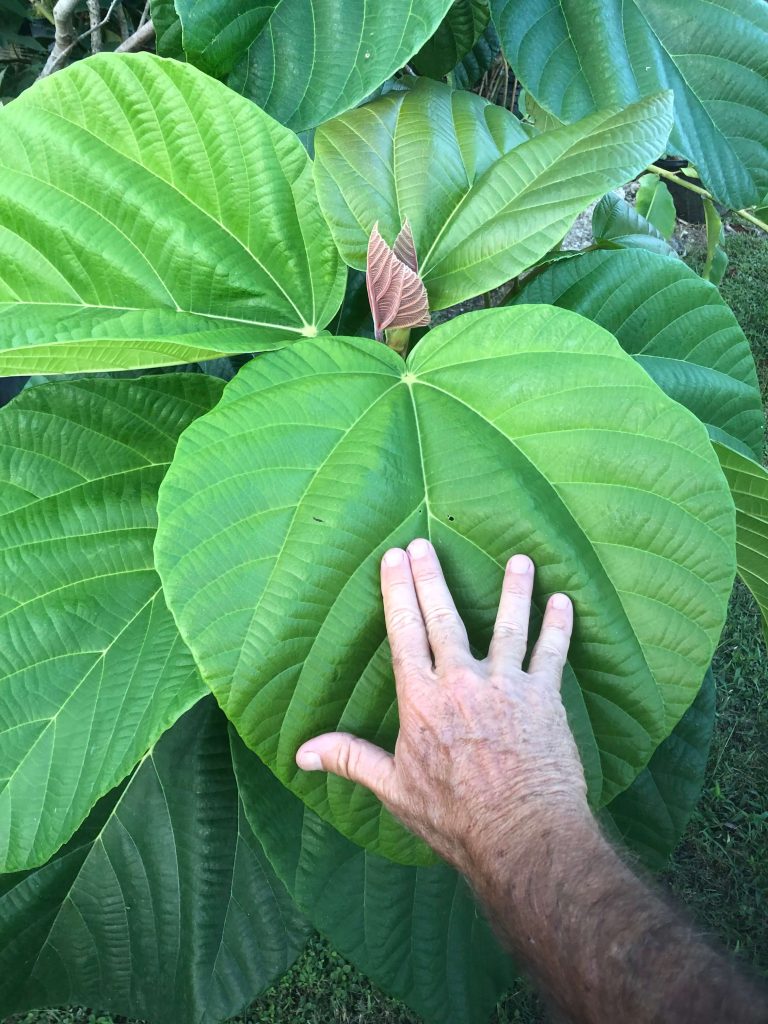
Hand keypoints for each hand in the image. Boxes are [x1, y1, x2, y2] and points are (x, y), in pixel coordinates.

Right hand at [296, 538, 591, 873]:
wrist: (520, 836)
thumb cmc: (453, 817)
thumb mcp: (393, 788)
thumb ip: (349, 759)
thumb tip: (300, 752)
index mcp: (421, 699)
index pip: (404, 632)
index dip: (397, 591)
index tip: (394, 557)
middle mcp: (461, 681)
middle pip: (444, 617)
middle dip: (432, 577)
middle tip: (425, 542)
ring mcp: (506, 686)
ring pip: (508, 626)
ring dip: (513, 590)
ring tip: (519, 560)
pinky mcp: (545, 698)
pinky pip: (552, 653)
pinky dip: (558, 626)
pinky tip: (564, 602)